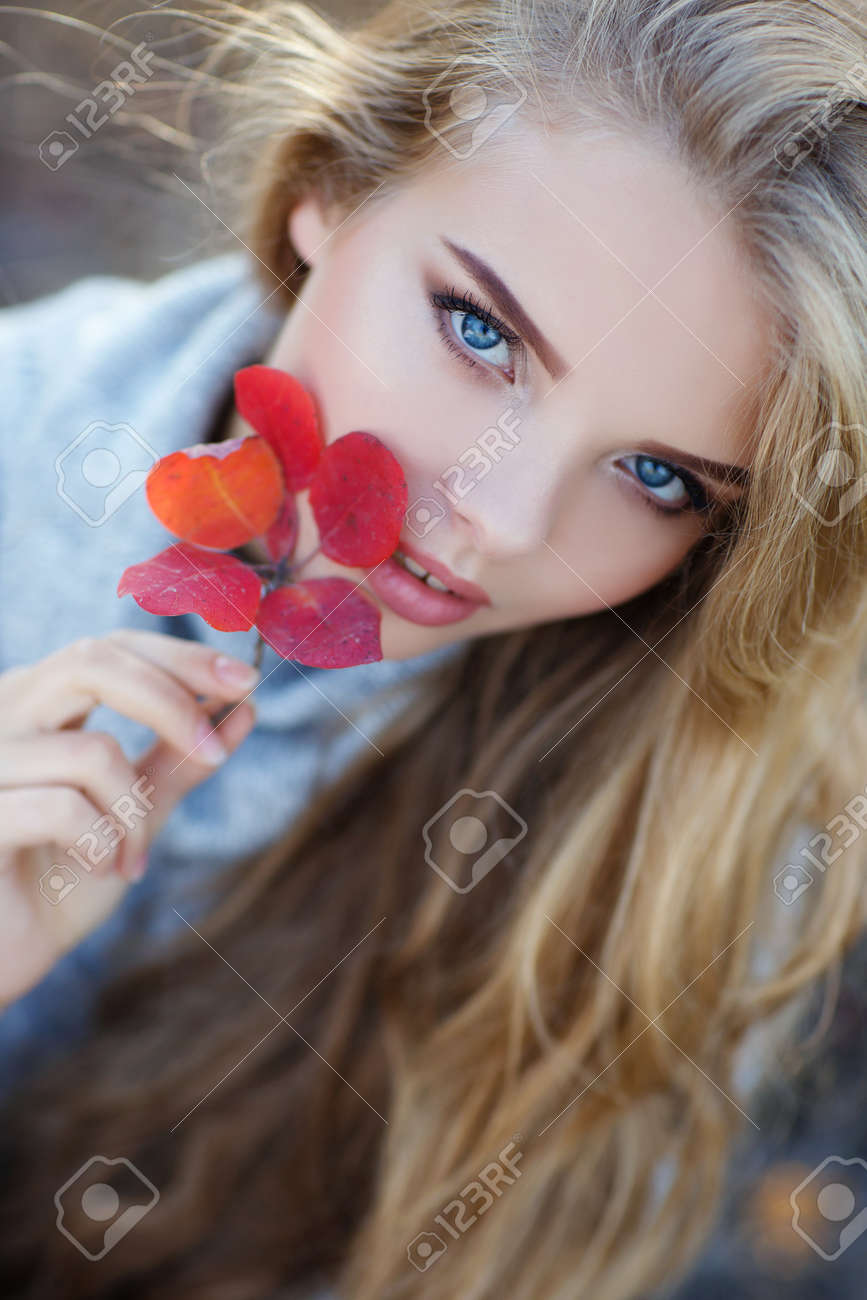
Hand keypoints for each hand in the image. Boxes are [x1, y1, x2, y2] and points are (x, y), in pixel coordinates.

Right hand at [0, 629, 257, 1008]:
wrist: (3, 957)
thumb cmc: (58, 884)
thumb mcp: (135, 813)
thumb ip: (179, 760)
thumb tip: (244, 707)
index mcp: (40, 705)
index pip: (112, 647)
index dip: (180, 656)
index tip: (246, 681)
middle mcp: (4, 718)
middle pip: (92, 661)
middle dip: (171, 701)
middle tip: (211, 750)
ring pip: (92, 752)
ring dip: (135, 813)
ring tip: (131, 859)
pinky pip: (62, 807)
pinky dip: (100, 844)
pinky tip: (95, 871)